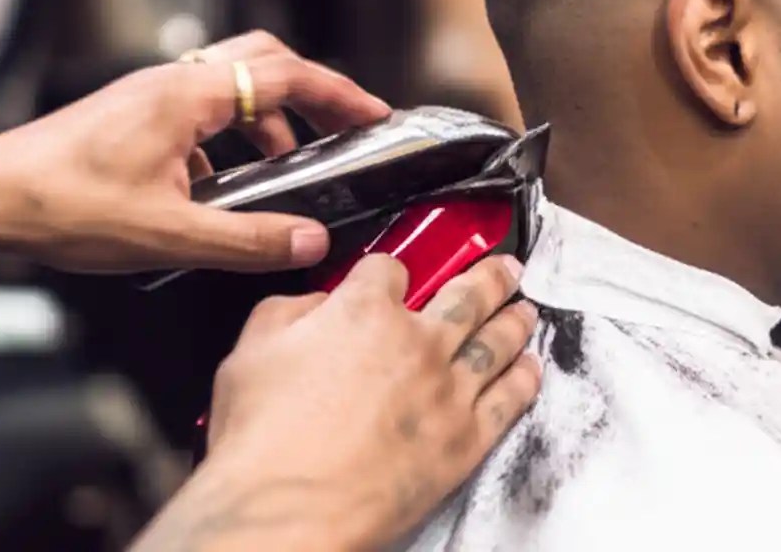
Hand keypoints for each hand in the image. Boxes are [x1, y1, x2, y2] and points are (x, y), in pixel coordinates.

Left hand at [0, 31, 390, 273]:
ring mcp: (149, 95)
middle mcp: (171, 82)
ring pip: (231, 86)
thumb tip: (310, 240)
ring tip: (288, 169)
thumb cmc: (62, 207)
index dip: (339, 94)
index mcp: (186, 96)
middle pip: (263, 61)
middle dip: (312, 93)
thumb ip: (248, 240)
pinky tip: (224, 188)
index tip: (375, 115)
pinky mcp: (134, 115)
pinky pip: (200, 110)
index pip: (285, 75)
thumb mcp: (168, 235)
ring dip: (269, 120)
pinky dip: (230, 138)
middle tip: (344, 125)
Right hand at [132, 254, 541, 551]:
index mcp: (363, 311)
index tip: (393, 276)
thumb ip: (287, 313)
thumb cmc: (262, 441)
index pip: (388, 269)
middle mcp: (417, 341)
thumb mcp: (250, 351)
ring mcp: (448, 389)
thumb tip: (314, 306)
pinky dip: (524, 379)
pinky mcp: (466, 438)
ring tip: (525, 309)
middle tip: (504, 269)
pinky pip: (509, 399)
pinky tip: (530, 368)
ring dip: (515, 319)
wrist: (288, 511)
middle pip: (465, 294)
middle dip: (488, 276)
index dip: (389, 269)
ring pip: (496, 341)